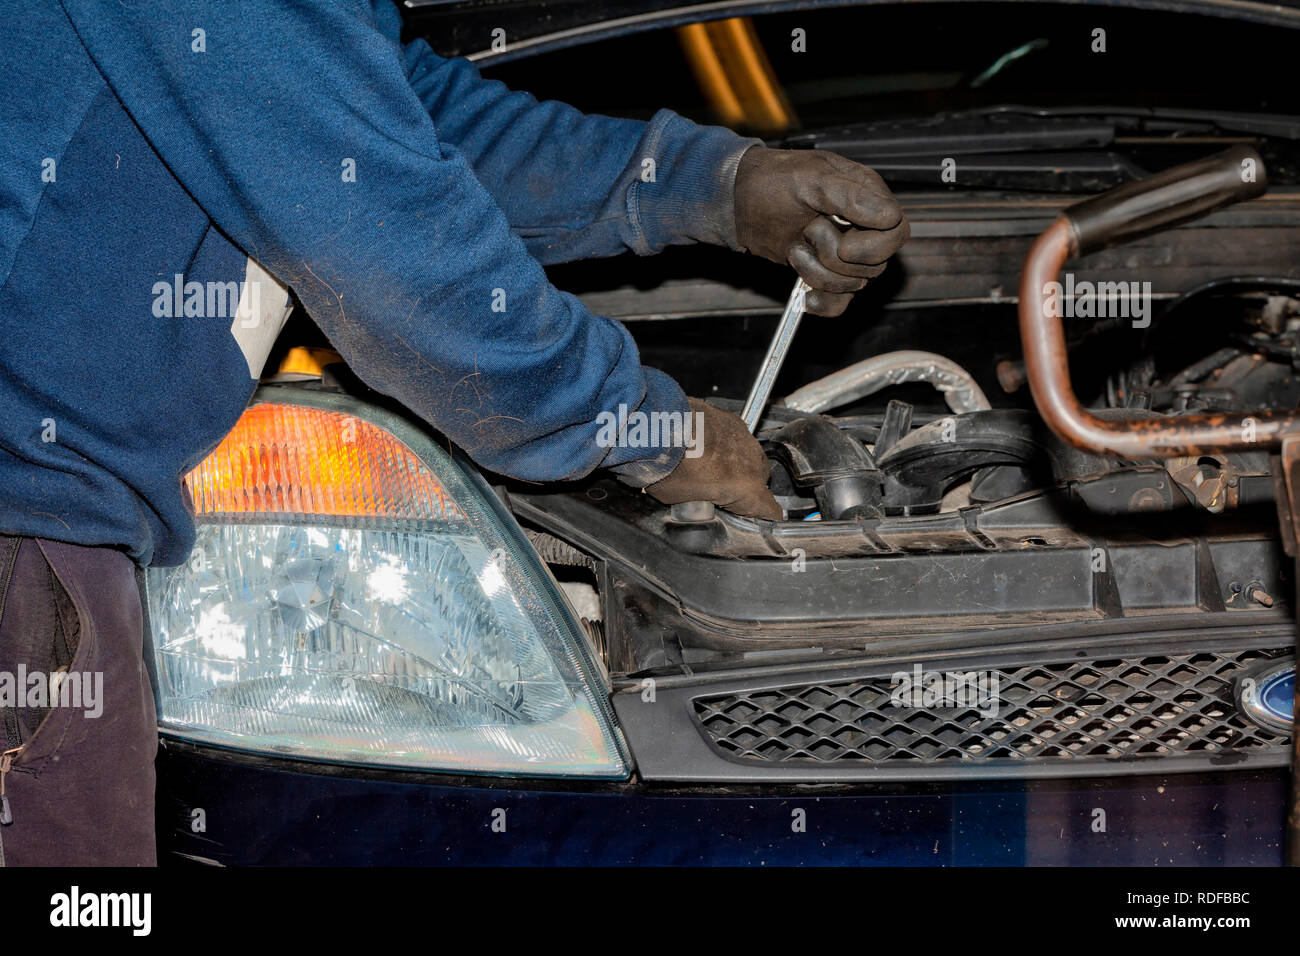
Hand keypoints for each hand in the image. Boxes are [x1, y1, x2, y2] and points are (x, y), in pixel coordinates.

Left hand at [646, 398, 781, 519]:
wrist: (657, 429)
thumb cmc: (668, 466)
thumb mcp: (681, 501)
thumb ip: (700, 504)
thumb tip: (696, 502)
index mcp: (747, 489)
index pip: (771, 510)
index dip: (761, 516)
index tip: (753, 517)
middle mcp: (753, 462)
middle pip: (761, 481)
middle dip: (744, 488)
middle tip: (720, 491)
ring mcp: (745, 437)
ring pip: (751, 458)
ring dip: (737, 465)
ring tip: (710, 467)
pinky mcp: (732, 420)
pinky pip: (737, 438)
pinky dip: (726, 444)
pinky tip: (705, 447)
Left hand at [734, 146, 909, 315]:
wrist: (739, 204)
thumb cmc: (772, 183)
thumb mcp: (810, 179)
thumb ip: (850, 195)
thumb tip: (887, 216)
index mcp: (866, 194)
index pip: (896, 230)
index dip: (874, 245)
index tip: (844, 243)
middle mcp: (861, 224)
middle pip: (876, 263)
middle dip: (836, 256)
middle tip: (809, 231)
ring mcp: (845, 251)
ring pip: (854, 284)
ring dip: (819, 271)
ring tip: (797, 245)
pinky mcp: (827, 273)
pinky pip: (840, 302)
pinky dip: (823, 302)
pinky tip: (805, 296)